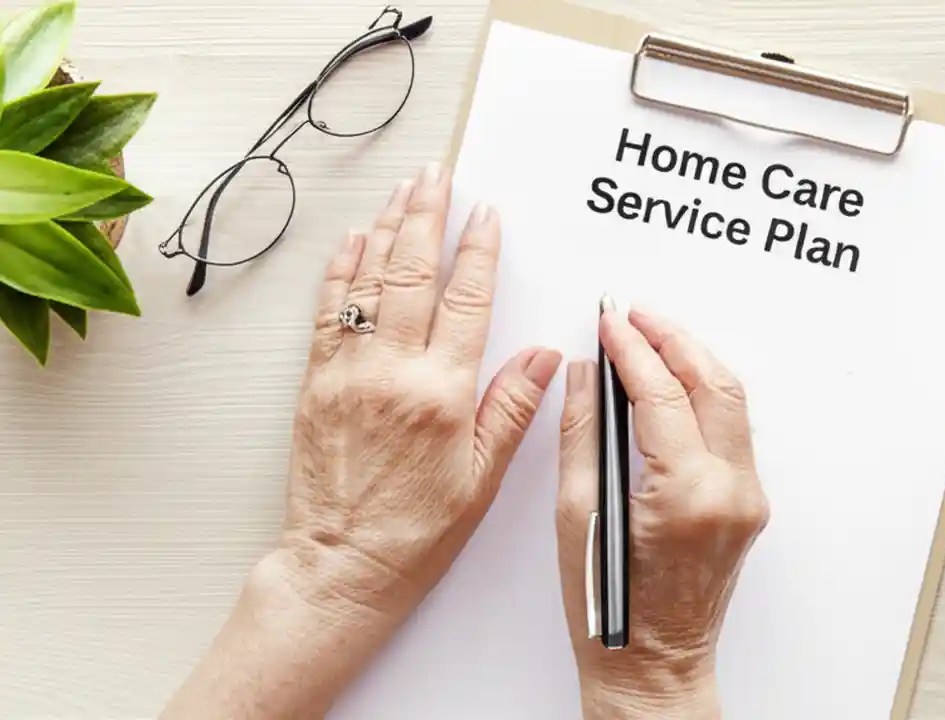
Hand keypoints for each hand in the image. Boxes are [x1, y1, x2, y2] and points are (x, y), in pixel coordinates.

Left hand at [159, 168, 562, 719]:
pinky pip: (328, 311)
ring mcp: (347, 371)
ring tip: (402, 190)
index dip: (478, 251)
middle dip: (427, 215)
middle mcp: (391, 371)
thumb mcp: (482, 477)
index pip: (465, 300)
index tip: (487, 215)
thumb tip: (542, 356)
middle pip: (412, 272)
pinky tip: (352, 242)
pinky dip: (341, 270)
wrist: (341, 564)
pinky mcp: (316, 382)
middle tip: (438, 175)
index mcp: (440, 393)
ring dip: (386, 229)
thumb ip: (511, 407)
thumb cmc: (415, 532)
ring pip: (368, 281)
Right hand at [556, 308, 768, 719]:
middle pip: (712, 385)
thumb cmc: (613, 608)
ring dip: (692, 361)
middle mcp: (730, 491)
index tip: (609, 320)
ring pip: (731, 402)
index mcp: (688, 495)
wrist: (653, 665)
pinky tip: (674, 382)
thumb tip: (585, 375)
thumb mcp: (579, 516)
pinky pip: (731, 431)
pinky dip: (703, 395)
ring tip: (651, 336)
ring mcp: (747, 498)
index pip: (662, 395)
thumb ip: (583, 435)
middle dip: (672, 339)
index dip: (631, 349)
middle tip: (633, 315)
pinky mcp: (748, 503)